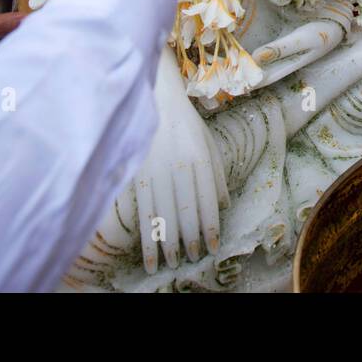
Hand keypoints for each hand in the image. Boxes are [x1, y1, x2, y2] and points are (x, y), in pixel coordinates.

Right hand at [128, 48, 228, 273]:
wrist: (154, 97)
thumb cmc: (185, 122)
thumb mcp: (209, 143)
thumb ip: (217, 175)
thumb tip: (224, 206)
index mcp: (201, 159)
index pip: (208, 202)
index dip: (210, 228)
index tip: (211, 248)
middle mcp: (180, 166)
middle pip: (187, 212)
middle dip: (190, 240)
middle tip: (191, 260)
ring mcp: (157, 171)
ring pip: (165, 216)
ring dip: (168, 244)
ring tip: (172, 263)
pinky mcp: (137, 174)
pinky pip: (143, 212)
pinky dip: (147, 238)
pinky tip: (149, 256)